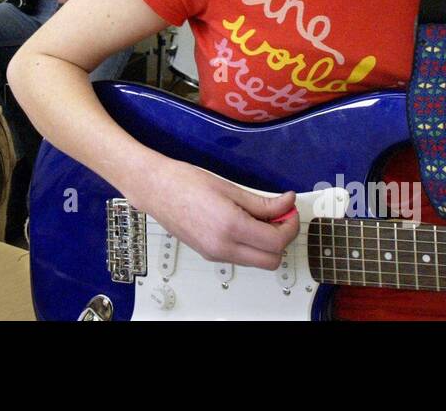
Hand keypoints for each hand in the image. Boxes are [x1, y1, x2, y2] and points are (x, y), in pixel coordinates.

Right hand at [127, 159, 299, 269]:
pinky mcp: (209, 254)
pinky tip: (245, 223)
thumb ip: (263, 202)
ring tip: (260, 217)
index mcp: (230, 227)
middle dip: (281, 240)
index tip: (290, 211)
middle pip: (271, 261)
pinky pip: (240, 257)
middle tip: (280, 217)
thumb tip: (286, 204)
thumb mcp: (230, 187)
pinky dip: (250, 245)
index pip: (276, 241)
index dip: (290, 226)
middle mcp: (222, 247)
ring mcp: (214, 254)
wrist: (155, 188)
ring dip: (266, 244)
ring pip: (257, 262)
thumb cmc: (183, 182)